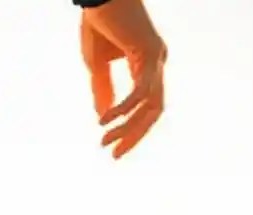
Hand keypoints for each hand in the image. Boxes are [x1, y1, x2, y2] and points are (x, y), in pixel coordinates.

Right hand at [80, 0, 167, 158]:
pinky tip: (106, 120)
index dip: (132, 128)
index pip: (147, 104)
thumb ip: (102, 89)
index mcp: (147, 64)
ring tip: (106, 141)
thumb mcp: (96, 63)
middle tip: (114, 155)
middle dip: (134, 135)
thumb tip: (103, 115)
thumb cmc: (98, 22)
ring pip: (150, 105)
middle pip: (154, 110)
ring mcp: (156, 58)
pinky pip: (139, 91)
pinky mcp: (148, 54)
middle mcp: (157, 62)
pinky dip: (123, 108)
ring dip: (128, 128)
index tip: (112, 145)